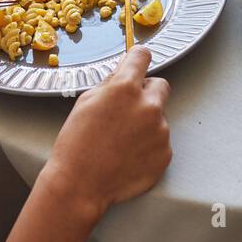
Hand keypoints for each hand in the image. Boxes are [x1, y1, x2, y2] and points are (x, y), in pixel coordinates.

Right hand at [42, 47, 171, 222]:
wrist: (80, 185)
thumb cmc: (76, 144)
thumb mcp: (85, 102)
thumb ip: (110, 83)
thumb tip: (124, 71)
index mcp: (125, 89)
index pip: (142, 57)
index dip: (137, 60)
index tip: (137, 65)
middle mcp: (148, 106)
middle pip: (161, 85)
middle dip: (147, 92)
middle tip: (128, 109)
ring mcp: (160, 132)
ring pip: (159, 117)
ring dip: (146, 123)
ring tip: (121, 141)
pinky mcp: (166, 153)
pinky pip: (161, 141)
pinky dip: (149, 145)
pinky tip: (128, 155)